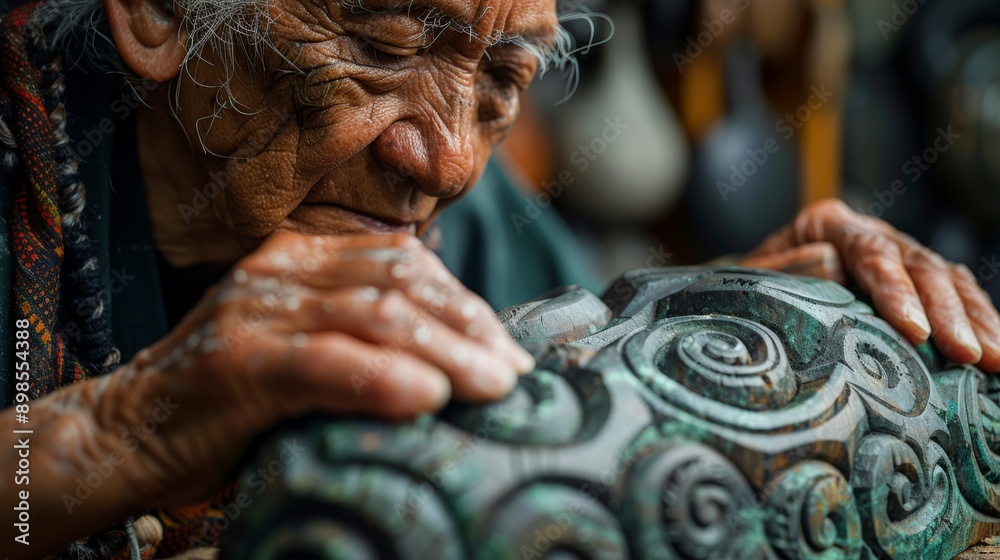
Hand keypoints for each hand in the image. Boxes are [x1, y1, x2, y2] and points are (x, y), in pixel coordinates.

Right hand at [98, 231, 534, 510]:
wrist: (128, 430)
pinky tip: (429, 397)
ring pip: (376, 316)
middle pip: (400, 283)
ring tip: (495, 388)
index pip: (404, 262)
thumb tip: (453, 358)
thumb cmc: (230, 400)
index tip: (506, 349)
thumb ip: (360, 337)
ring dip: (447, 353)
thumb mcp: (303, 350)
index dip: (464, 304)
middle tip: (513, 373)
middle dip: (469, 329)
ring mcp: (258, 311)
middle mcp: (282, 271)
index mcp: (301, 258)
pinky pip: (327, 362)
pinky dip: (384, 379)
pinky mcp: (240, 361)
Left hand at [740, 199, 999, 371]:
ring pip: (947, 279)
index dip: (897, 291)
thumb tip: (830, 262)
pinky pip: (957, 294)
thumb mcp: (751, 280)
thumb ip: (785, 268)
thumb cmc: (747, 291)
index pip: (871, 252)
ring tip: (997, 360)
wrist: (748, 293)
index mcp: (827, 224)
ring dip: (977, 319)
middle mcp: (870, 233)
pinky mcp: (914, 281)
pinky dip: (981, 319)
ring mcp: (897, 254)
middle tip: (969, 354)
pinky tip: (998, 349)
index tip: (917, 330)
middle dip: (948, 312)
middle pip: (918, 265)